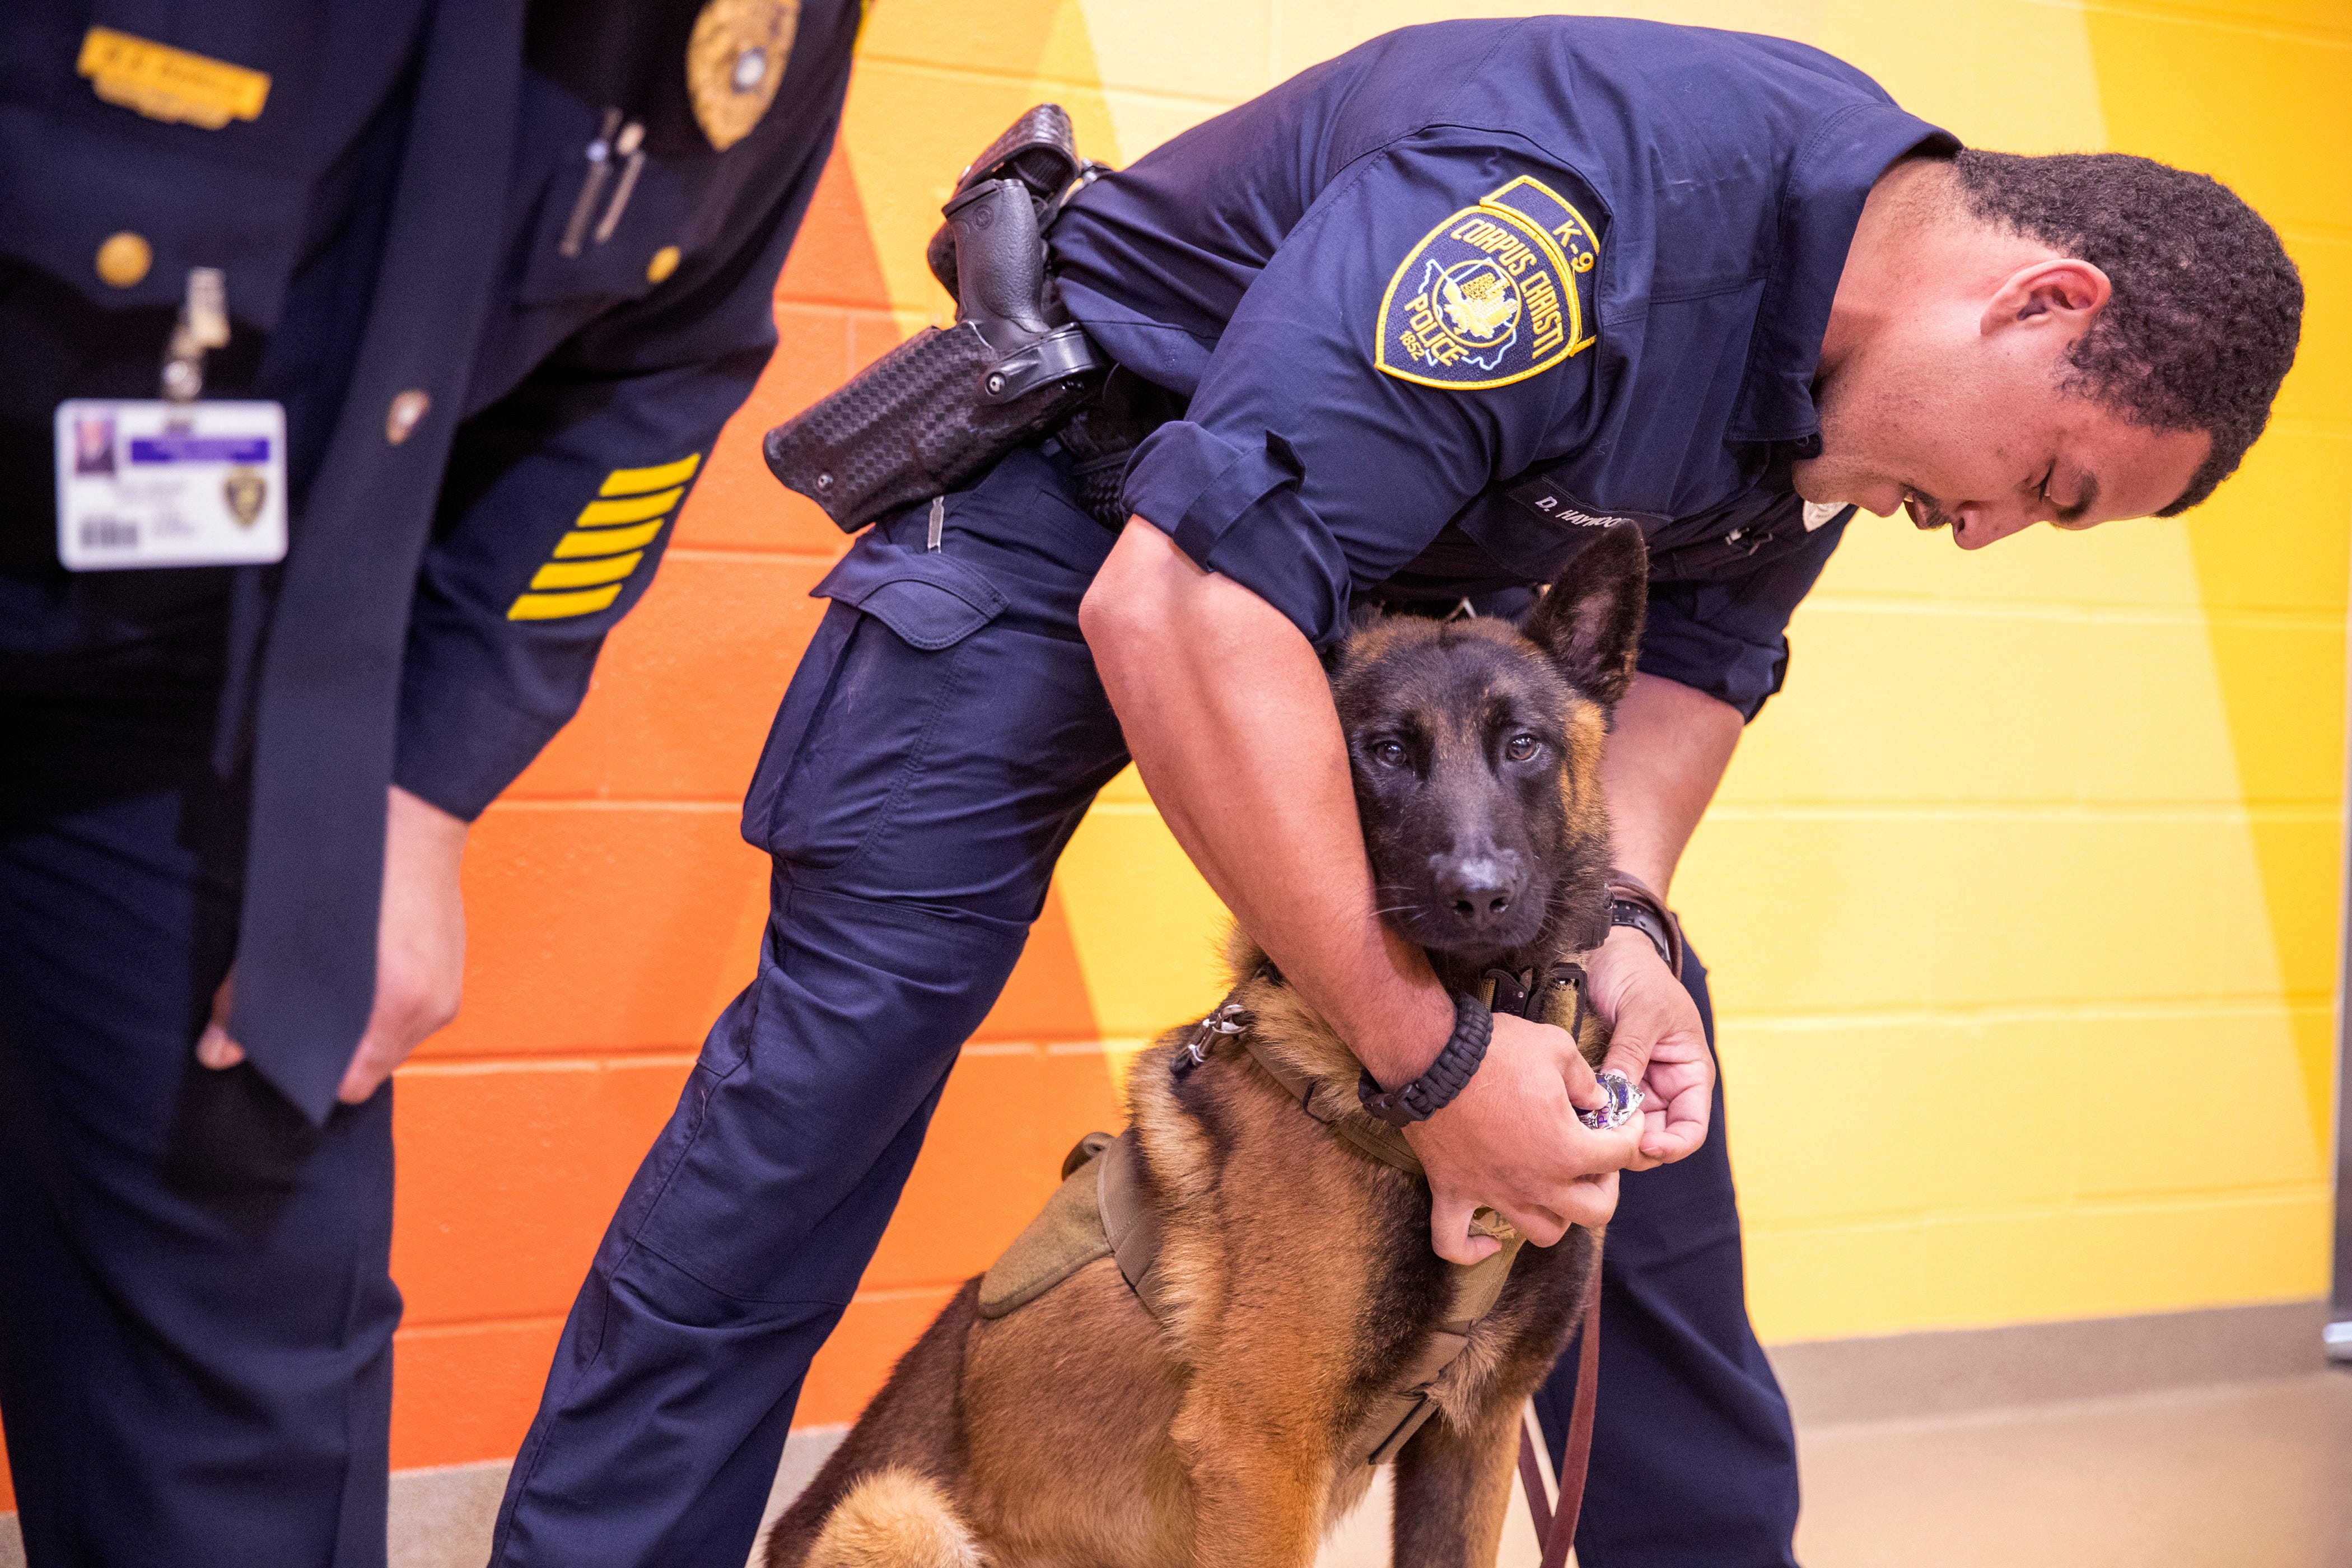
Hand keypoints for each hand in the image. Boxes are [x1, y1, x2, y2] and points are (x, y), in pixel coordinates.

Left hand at [196, 785, 469, 1102]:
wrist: (411, 814)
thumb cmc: (353, 867)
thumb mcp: (286, 934)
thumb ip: (250, 999)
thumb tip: (218, 1052)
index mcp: (396, 1003)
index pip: (351, 1084)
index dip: (314, 1074)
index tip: (289, 1050)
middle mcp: (431, 1005)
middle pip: (374, 1067)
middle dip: (339, 1051)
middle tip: (306, 1015)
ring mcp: (448, 989)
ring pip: (396, 1040)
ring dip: (366, 1027)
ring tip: (338, 989)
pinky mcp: (453, 969)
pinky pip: (414, 1013)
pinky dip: (388, 1003)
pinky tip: (366, 969)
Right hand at [1403, 1011, 1642, 1263]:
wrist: (1431, 1056)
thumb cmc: (1495, 1051)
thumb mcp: (1556, 1047)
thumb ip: (1584, 1081)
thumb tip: (1596, 1101)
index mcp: (1567, 1149)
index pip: (1621, 1155)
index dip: (1631, 1133)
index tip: (1624, 1118)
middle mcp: (1536, 1183)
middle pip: (1593, 1212)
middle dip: (1605, 1188)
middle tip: (1597, 1160)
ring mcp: (1493, 1193)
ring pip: (1541, 1232)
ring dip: (1556, 1216)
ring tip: (1554, 1189)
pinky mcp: (1452, 1193)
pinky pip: (1454, 1241)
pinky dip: (1470, 1249)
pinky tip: (1485, 1242)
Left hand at [1583, 925, 1713, 1167]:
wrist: (1606, 953)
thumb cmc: (1638, 975)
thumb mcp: (1643, 1010)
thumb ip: (1632, 1051)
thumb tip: (1618, 1095)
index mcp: (1689, 1075)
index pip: (1690, 1128)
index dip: (1671, 1146)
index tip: (1641, 1147)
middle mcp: (1663, 1088)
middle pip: (1654, 1138)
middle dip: (1631, 1148)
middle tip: (1600, 1145)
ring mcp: (1633, 1087)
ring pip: (1624, 1130)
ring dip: (1606, 1136)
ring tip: (1582, 1131)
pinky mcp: (1605, 1082)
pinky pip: (1599, 1111)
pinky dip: (1588, 1120)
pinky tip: (1570, 1117)